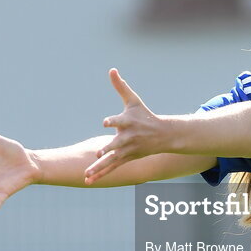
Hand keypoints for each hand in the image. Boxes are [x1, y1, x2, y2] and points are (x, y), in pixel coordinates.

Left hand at [84, 68, 168, 183]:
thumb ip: (120, 86)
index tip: (106, 122)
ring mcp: (127, 149)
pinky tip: (89, 181)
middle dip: (108, 149)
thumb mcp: (133, 100)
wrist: (163, 135)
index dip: (112, 121)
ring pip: (111, 160)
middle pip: (115, 144)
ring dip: (99, 167)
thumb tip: (112, 69)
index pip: (119, 121)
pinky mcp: (126, 158)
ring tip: (87, 173)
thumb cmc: (145, 115)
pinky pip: (112, 168)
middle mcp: (127, 137)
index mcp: (128, 122)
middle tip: (99, 152)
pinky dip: (101, 174)